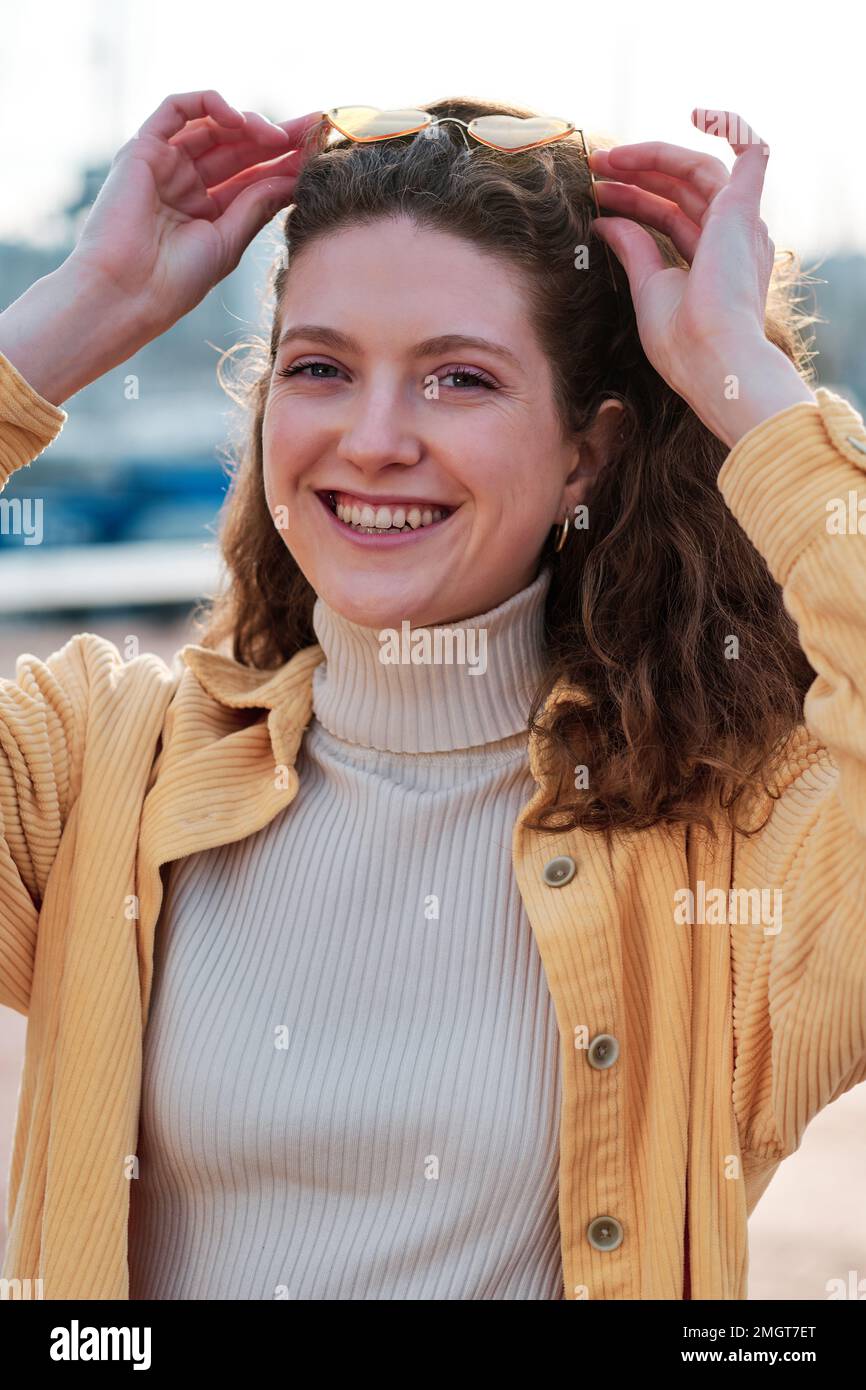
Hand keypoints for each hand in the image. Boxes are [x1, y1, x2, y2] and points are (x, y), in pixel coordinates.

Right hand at [69, 89, 322, 336]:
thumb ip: (257, 204)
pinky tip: (238, 120)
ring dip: (250, 123)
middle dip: (278, 138)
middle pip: (239, 148)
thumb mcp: (229, 241)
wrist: (128, 292)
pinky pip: (177, 108)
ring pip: (214, 126)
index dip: (287, 163)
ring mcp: (165, 164)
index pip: (254, 176)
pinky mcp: (143, 148)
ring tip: (279, 136)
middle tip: (314, 130)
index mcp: (208, 211)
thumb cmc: (175, 281)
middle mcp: (187, 183)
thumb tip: (293, 177)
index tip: (321, 152)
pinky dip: (209, 105)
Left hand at [588, 109, 814, 446]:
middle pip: (681, 193)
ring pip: (696, 173)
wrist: (712, 357)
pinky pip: (744, 155)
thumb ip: (634, 249)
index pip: (670, 218)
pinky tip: (702, 113)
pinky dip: (729, 129)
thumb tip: (606, 222)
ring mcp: (739, 225)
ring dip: (653, 160)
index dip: (634, 202)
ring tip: (608, 158)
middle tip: (597, 167)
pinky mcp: (741, 211)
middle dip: (637, 177)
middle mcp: (732, 241)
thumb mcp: (649, 288)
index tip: (598, 196)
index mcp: (712, 264)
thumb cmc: (683, 341)